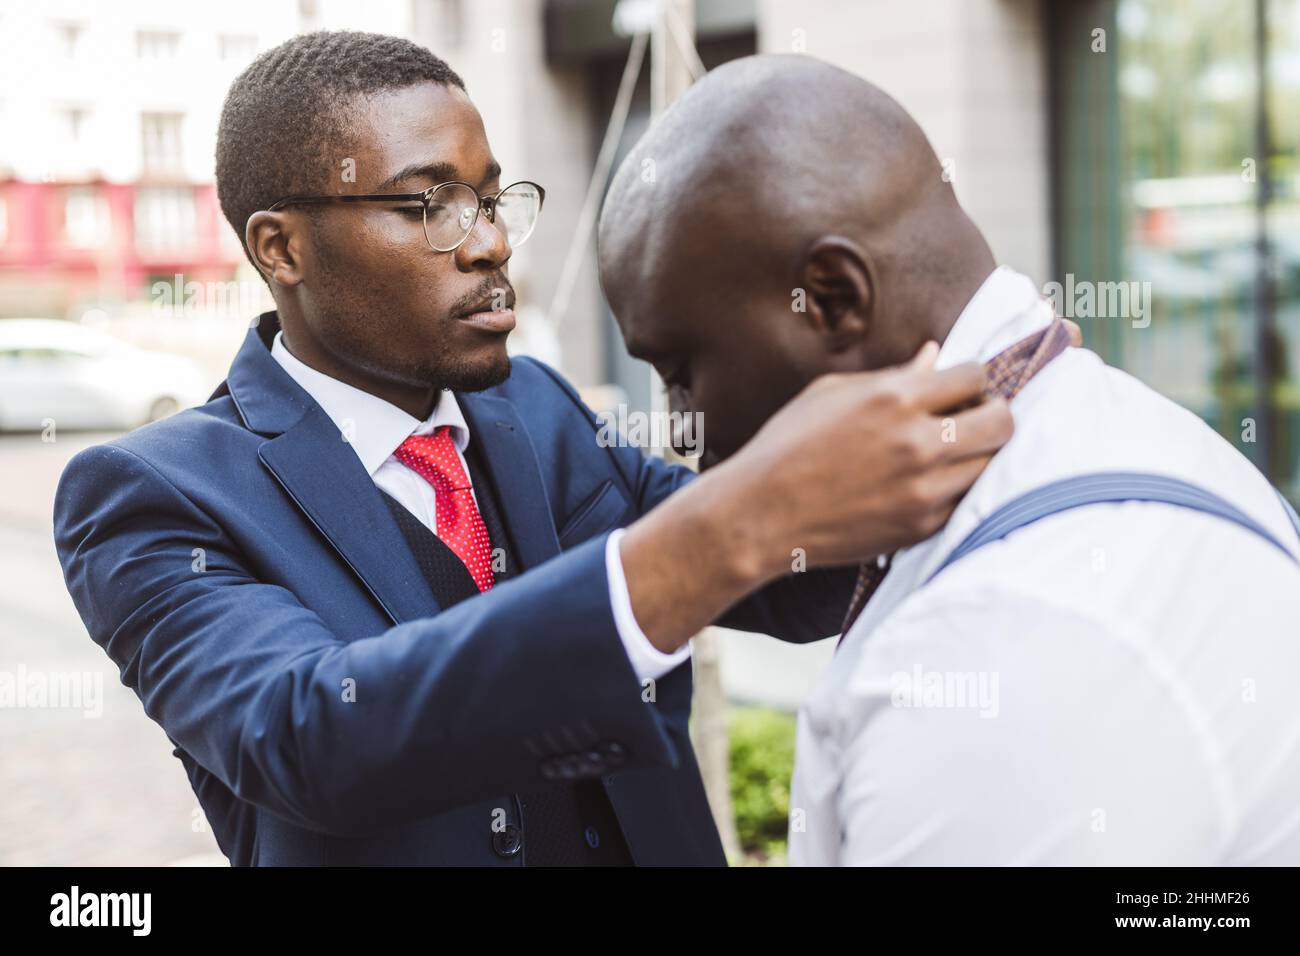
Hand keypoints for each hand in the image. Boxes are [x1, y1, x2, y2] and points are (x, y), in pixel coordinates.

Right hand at [720, 341, 1012, 575]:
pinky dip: (956, 490)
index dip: (971, 381)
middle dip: (992, 415)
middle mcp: (917, 441)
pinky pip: (966, 500)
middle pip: (1001, 421)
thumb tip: (934, 356)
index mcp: (894, 397)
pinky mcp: (922, 525)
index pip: (975, 376)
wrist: (760, 515)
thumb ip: (891, 375)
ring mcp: (923, 488)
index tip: (960, 391)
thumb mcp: (831, 395)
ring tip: (949, 454)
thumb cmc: (787, 447)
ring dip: (977, 456)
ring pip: (992, 464)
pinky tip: (928, 484)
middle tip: (971, 420)